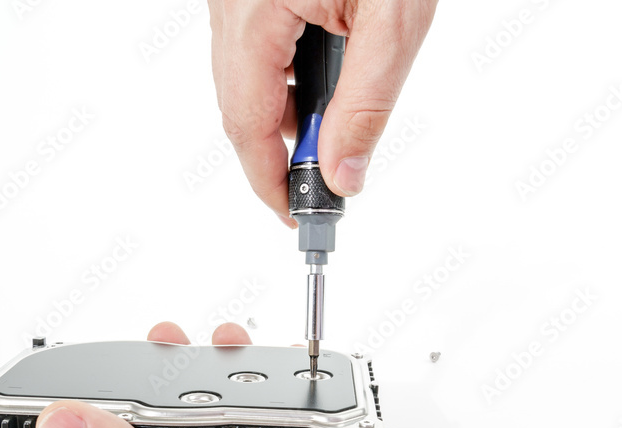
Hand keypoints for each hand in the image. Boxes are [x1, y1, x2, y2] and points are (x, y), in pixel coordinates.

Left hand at [35, 321, 488, 427]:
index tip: (92, 377)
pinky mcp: (326, 416)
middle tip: (160, 342)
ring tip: (216, 338)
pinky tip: (273, 352)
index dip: (112, 412)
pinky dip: (281, 357)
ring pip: (240, 386)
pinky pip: (293, 375)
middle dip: (171, 370)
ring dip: (223, 357)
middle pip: (192, 409)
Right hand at [208, 0, 438, 222]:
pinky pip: (252, 45)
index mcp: (252, 13)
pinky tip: (329, 64)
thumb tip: (343, 175)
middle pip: (241, 104)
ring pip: (245, 76)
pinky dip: (286, 70)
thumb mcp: (393, 22)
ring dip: (288, 106)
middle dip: (285, 145)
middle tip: (329, 172)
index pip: (247, 123)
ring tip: (340, 108)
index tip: (297, 213)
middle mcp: (228, 4)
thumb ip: (366, 103)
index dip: (270, 179)